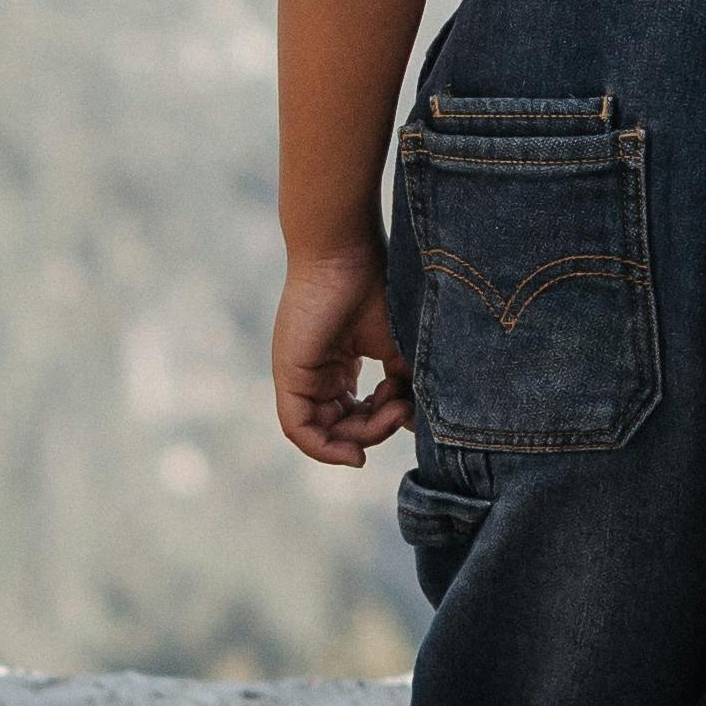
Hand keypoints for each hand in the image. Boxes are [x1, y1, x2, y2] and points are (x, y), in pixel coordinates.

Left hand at [271, 242, 412, 465]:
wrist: (346, 253)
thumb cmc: (374, 287)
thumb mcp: (397, 347)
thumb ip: (405, 386)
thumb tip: (416, 425)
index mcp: (340, 365)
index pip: (357, 414)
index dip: (384, 423)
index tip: (410, 410)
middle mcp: (318, 374)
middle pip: (342, 427)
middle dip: (376, 431)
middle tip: (403, 411)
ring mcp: (301, 376)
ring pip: (324, 432)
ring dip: (360, 437)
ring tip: (391, 413)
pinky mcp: (289, 377)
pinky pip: (299, 430)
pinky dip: (325, 449)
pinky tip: (355, 452)